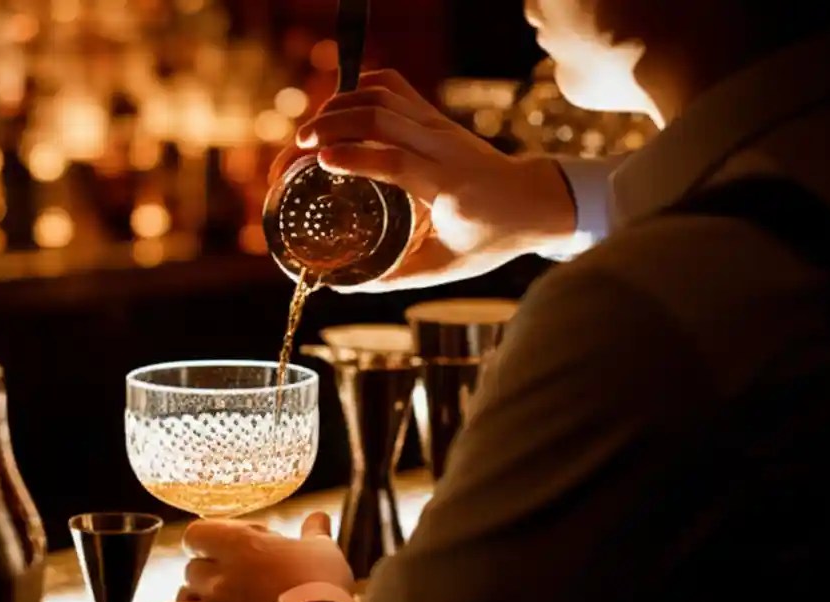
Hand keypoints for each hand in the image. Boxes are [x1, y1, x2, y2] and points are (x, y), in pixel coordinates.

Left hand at [160, 512, 352, 601]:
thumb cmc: (320, 584)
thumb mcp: (322, 550)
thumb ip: (314, 532)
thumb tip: (319, 517)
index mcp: (240, 545)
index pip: (196, 533)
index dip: (205, 539)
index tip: (220, 545)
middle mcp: (219, 579)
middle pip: (188, 572)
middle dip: (202, 576)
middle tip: (223, 582)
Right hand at [268, 69, 577, 292]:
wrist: (533, 201)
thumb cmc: (490, 237)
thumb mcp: (444, 267)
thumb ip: (392, 276)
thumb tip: (339, 286)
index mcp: (448, 186)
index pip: (398, 160)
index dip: (357, 156)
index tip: (320, 160)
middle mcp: (443, 146)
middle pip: (382, 116)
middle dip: (331, 124)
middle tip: (296, 148)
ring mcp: (439, 125)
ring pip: (383, 94)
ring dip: (338, 105)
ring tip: (306, 133)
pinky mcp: (434, 115)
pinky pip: (392, 86)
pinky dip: (359, 88)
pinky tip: (334, 109)